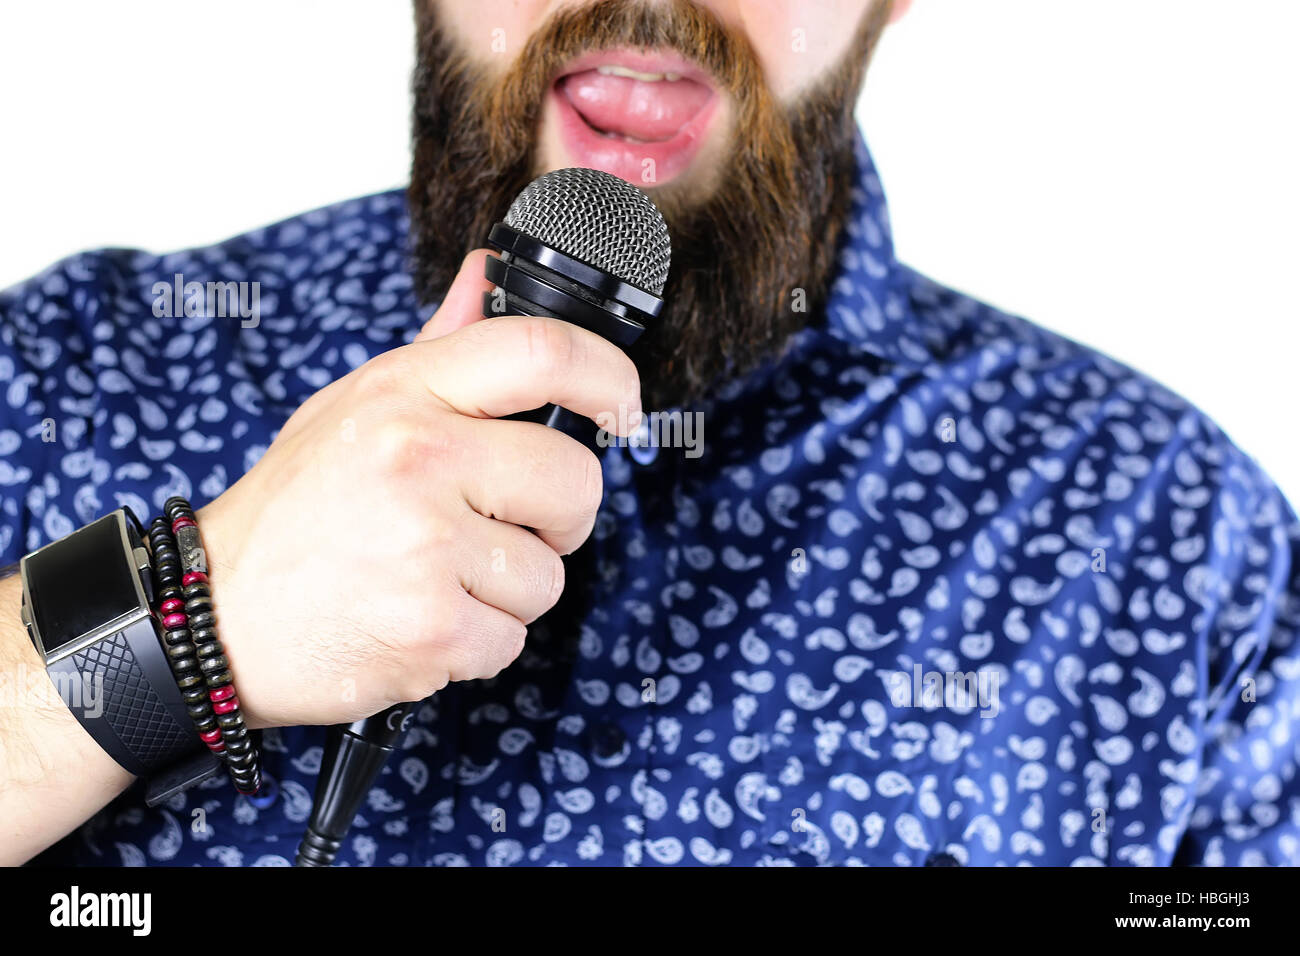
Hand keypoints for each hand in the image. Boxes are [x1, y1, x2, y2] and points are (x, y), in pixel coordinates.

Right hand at [196, 249, 641, 728]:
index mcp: (404, 395)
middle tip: (506, 527)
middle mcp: (420, 460)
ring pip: (549, 574)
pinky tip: (421, 621)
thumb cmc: (295, 510)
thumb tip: (488, 272)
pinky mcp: (430, 630)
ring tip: (435, 579)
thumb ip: (438, 348)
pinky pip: (513, 639)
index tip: (622, 406)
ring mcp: (426, 548)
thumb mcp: (352, 407)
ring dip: (509, 590)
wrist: (211, 617)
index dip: (608, 376)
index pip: (542, 353)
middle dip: (561, 517)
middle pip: (576, 481)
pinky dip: (479, 643)